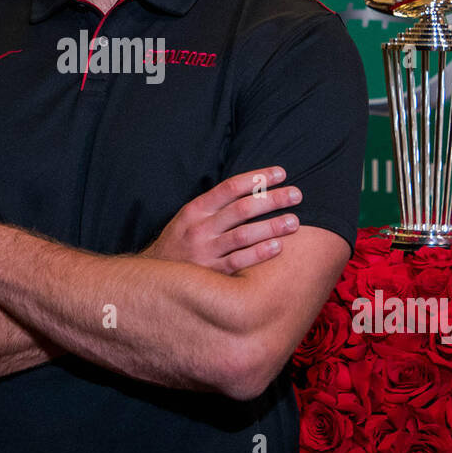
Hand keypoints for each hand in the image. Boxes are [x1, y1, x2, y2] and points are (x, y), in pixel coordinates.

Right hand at [141, 166, 301, 274]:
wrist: (154, 279)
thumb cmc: (180, 244)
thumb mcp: (188, 218)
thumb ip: (215, 206)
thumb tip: (254, 188)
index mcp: (196, 209)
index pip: (231, 187)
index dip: (257, 178)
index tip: (281, 173)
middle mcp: (200, 228)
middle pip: (242, 208)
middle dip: (272, 199)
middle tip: (297, 194)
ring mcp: (205, 251)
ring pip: (243, 235)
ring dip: (271, 226)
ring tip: (294, 221)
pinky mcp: (211, 274)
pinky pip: (238, 262)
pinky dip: (258, 254)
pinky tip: (277, 247)